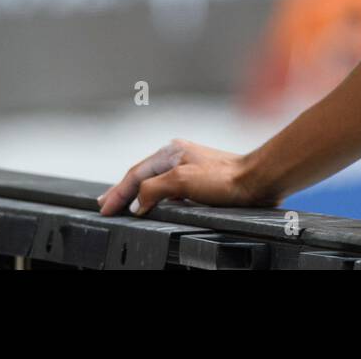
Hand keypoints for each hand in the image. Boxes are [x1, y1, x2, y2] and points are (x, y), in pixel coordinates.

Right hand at [96, 138, 274, 216]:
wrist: (256, 181)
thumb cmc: (225, 177)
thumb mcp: (182, 181)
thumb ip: (154, 190)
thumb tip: (137, 203)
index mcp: (170, 152)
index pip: (134, 174)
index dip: (117, 193)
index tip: (104, 208)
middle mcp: (178, 156)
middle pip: (142, 176)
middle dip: (123, 191)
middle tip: (106, 205)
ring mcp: (189, 168)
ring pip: (156, 182)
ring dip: (139, 195)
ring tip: (125, 206)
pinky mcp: (201, 181)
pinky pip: (170, 189)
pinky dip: (157, 199)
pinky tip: (155, 207)